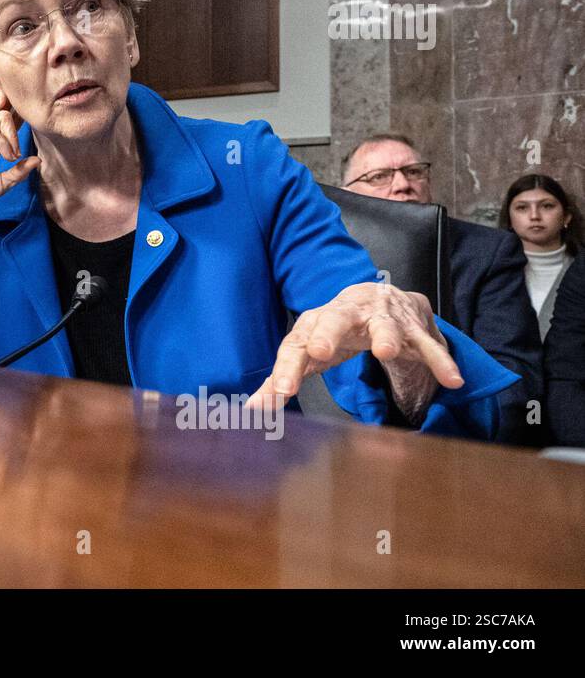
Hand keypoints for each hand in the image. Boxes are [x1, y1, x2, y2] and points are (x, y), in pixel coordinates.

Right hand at [0, 105, 40, 215]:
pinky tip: (6, 156)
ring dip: (12, 138)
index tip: (32, 126)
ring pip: (0, 119)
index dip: (19, 120)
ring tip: (13, 157)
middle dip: (17, 131)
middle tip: (17, 153)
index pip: (4, 120)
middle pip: (5, 114)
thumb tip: (37, 160)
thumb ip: (18, 173)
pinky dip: (3, 144)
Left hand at [246, 282, 461, 417]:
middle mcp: (345, 315)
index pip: (295, 345)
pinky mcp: (413, 326)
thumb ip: (281, 380)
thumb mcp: (306, 351)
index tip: (281, 391)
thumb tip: (253, 409)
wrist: (377, 297)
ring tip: (387, 352)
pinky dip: (440, 360)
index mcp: (314, 324)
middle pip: (332, 320)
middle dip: (326, 334)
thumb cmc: (334, 330)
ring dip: (385, 336)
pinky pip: (428, 344)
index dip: (287, 368)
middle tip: (319, 351)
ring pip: (383, 325)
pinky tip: (451, 380)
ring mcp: (381, 318)